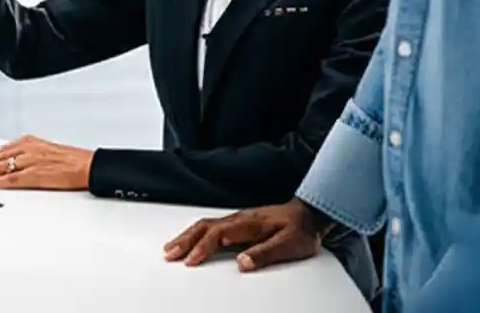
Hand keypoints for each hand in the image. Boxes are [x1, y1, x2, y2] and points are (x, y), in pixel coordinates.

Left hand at [0, 134, 93, 189]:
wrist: (87, 165)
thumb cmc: (72, 161)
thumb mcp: (47, 151)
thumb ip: (31, 155)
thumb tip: (18, 163)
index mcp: (31, 141)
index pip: (2, 150)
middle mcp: (28, 148)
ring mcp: (30, 161)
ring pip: (0, 167)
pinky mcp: (35, 174)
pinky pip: (10, 178)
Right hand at [163, 198, 329, 270]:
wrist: (310, 215)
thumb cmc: (300, 230)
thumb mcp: (287, 245)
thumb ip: (264, 254)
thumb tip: (242, 263)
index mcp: (247, 223)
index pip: (217, 234)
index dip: (201, 248)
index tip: (189, 261)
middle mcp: (239, 219)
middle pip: (204, 227)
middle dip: (184, 240)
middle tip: (169, 254)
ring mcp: (238, 220)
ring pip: (205, 225)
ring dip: (186, 236)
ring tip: (171, 247)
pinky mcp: (239, 223)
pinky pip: (211, 226)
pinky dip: (196, 233)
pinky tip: (192, 239)